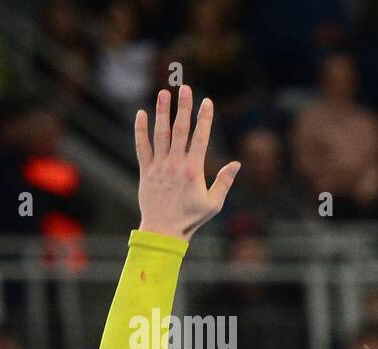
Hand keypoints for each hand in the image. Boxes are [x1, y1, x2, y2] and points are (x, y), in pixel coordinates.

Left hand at [135, 85, 238, 239]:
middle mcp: (175, 164)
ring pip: (160, 134)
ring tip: (163, 93)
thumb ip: (224, 182)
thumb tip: (237, 164)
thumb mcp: (214, 203)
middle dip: (183, 107)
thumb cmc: (191, 219)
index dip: (204, 119)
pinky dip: (140, 130)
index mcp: (193, 170)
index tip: (207, 102)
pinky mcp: (146, 171)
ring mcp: (159, 166)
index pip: (200, 138)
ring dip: (162, 112)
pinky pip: (142, 146)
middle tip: (185, 88)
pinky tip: (141, 114)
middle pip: (180, 130)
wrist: (164, 230)